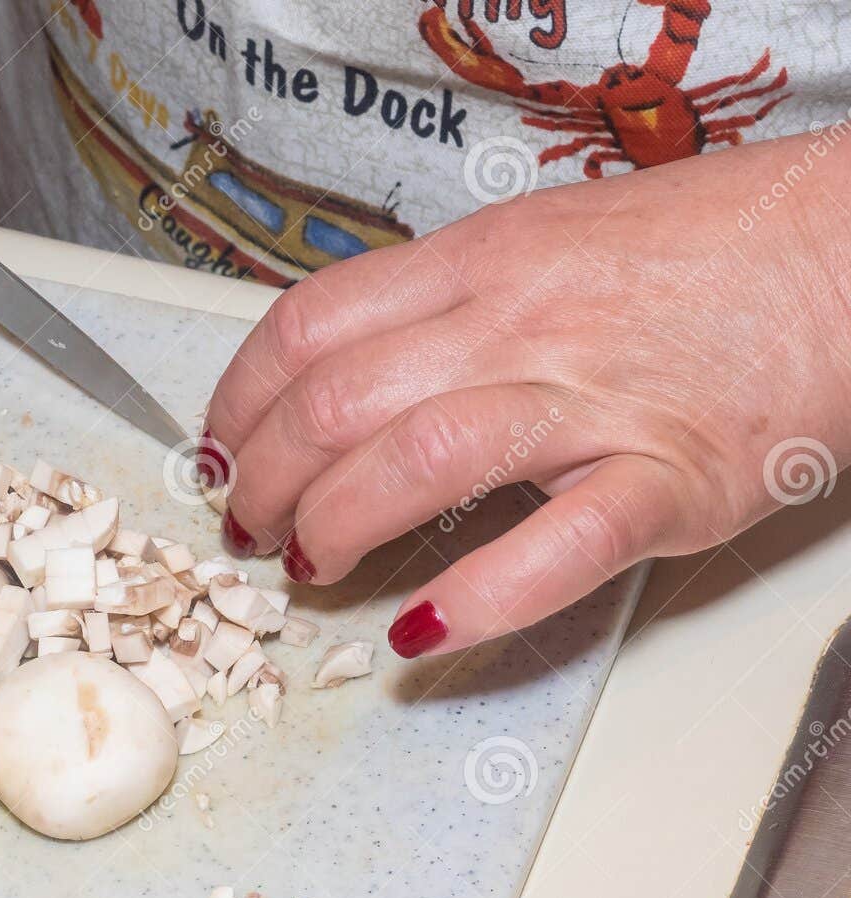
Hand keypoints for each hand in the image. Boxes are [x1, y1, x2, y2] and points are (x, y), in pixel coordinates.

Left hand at [202, 133, 850, 656]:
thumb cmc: (701, 254)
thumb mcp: (543, 245)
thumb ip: (441, 305)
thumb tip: (335, 374)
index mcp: (479, 264)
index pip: (306, 329)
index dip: (236, 404)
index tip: (218, 453)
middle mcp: (520, 325)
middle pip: (336, 403)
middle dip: (261, 481)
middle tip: (249, 529)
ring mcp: (595, 402)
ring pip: (419, 459)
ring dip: (338, 524)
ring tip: (314, 566)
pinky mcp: (669, 478)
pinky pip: (556, 547)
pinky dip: (478, 599)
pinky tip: (424, 632)